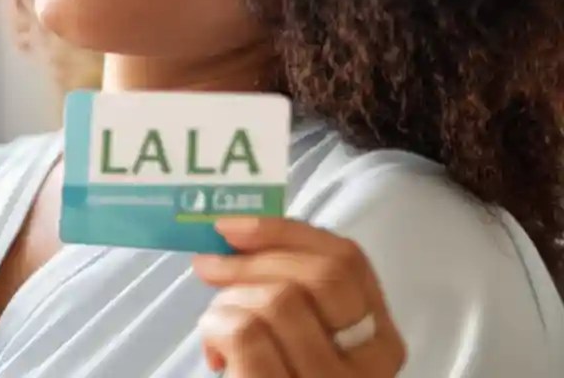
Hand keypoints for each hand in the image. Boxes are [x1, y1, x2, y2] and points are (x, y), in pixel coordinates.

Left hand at [190, 217, 406, 376]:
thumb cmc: (274, 377)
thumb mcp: (298, 336)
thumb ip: (289, 289)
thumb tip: (235, 233)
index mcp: (379, 342)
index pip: (347, 261)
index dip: (284, 232)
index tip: (233, 225)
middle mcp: (366, 369)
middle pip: (318, 277)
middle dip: (251, 259)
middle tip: (209, 266)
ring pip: (276, 301)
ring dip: (227, 305)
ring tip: (220, 331)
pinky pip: (244, 333)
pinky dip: (214, 330)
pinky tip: (214, 356)